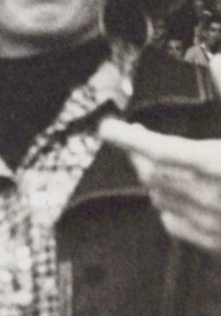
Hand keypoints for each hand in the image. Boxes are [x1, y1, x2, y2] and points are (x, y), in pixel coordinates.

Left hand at [100, 116, 220, 252]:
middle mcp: (211, 196)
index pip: (161, 150)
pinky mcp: (217, 244)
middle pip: (152, 175)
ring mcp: (212, 224)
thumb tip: (210, 71)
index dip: (129, 139)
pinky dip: (164, 205)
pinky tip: (171, 195)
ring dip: (151, 177)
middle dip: (136, 153)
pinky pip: (173, 224)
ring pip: (159, 199)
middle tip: (136, 135)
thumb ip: (220, 106)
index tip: (106, 128)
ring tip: (155, 162)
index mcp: (219, 164)